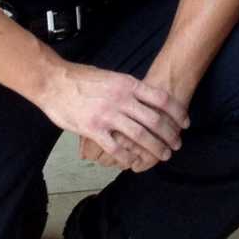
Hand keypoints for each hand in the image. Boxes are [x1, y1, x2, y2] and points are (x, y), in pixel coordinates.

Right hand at [36, 63, 189, 172]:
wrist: (54, 81)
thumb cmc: (81, 78)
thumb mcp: (110, 76)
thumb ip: (127, 88)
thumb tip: (143, 96)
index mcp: (128, 85)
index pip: (161, 99)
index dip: (177, 113)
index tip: (185, 123)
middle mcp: (122, 100)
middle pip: (155, 120)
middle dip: (170, 135)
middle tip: (177, 144)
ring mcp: (108, 116)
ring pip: (140, 136)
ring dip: (155, 148)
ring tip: (164, 155)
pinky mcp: (93, 130)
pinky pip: (116, 147)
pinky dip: (128, 156)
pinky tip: (134, 161)